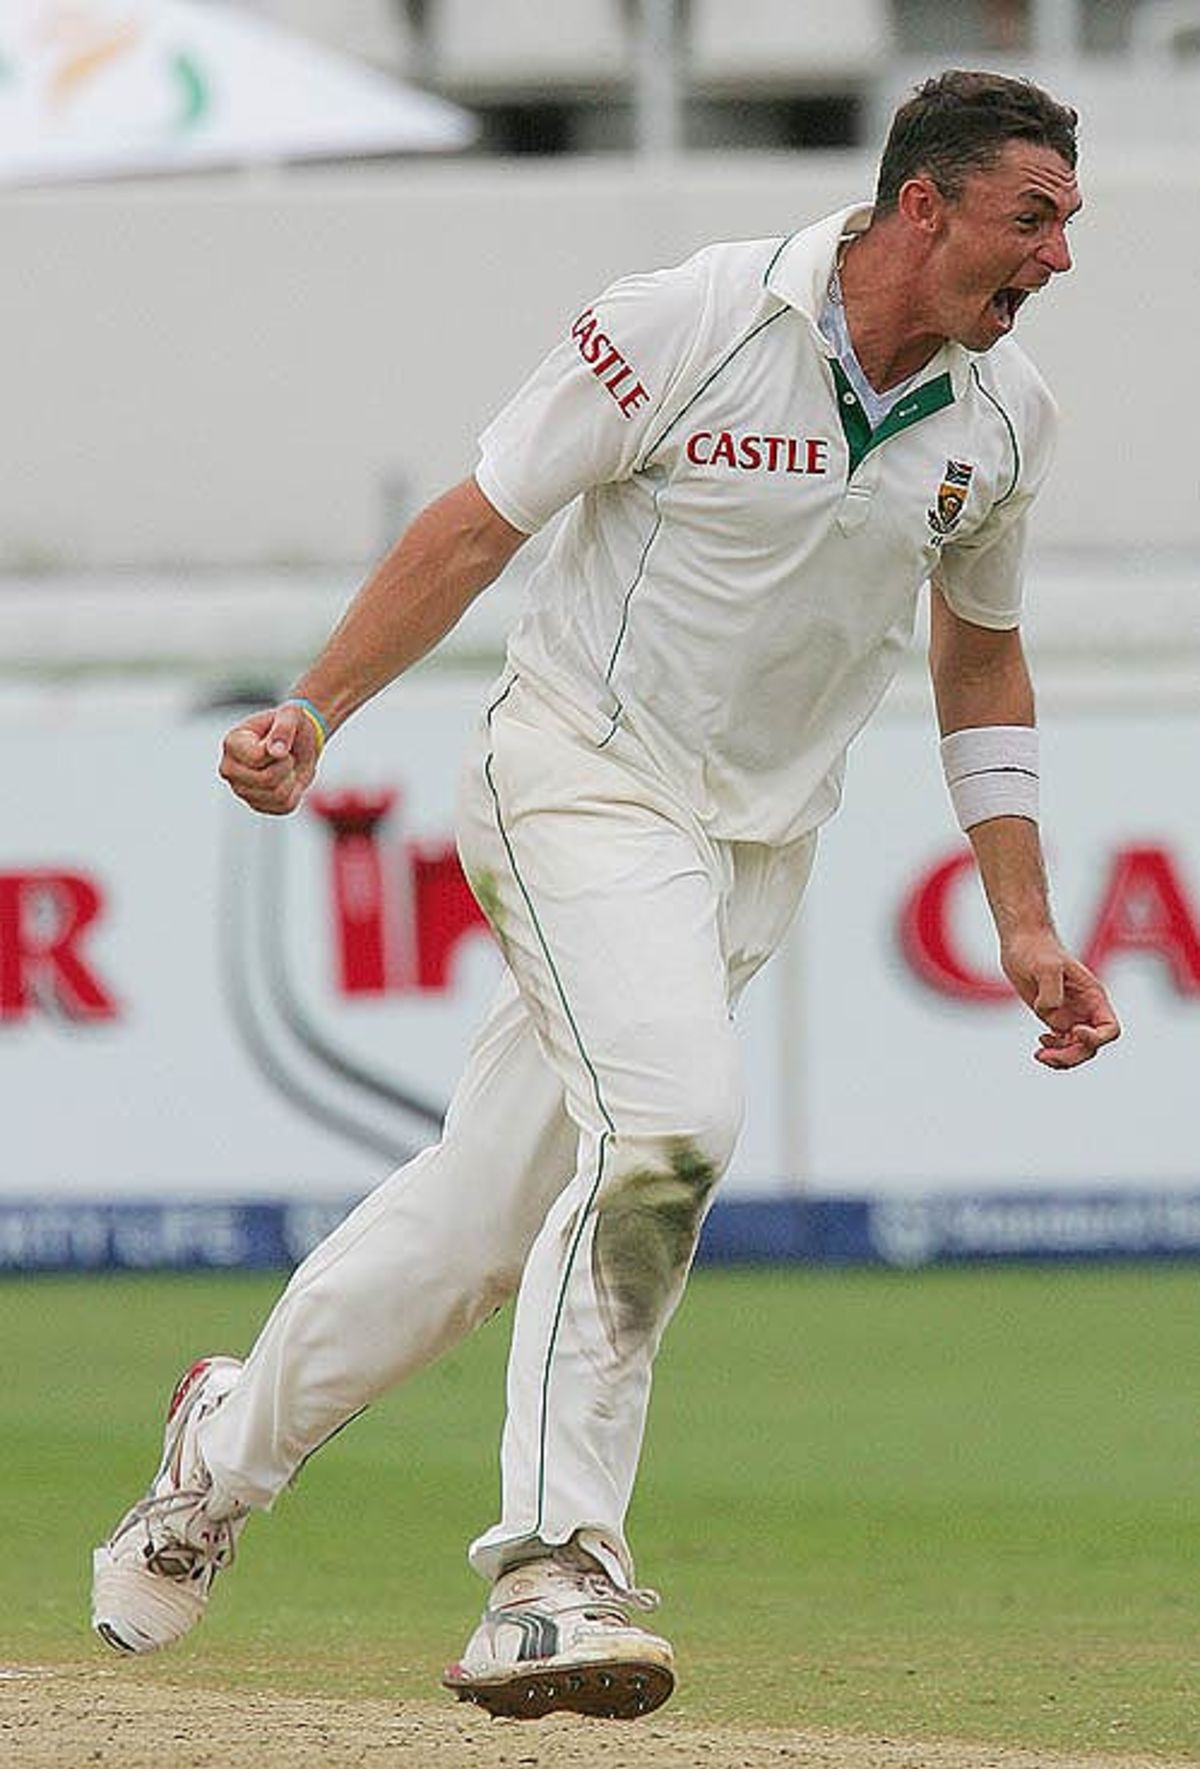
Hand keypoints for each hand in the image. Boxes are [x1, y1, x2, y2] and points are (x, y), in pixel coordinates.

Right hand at [218, 703, 321, 815]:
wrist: (297, 744)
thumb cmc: (290, 726)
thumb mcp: (292, 715)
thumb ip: (283, 728)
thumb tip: (275, 751)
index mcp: (232, 743)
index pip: (257, 758)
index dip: (279, 750)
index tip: (281, 741)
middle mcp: (230, 769)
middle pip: (267, 779)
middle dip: (286, 765)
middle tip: (286, 755)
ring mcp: (241, 789)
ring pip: (277, 795)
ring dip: (291, 779)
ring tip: (285, 766)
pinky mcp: (256, 805)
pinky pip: (284, 806)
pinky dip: (294, 793)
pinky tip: (286, 779)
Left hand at [1000, 930, 1120, 1069]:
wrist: (1022, 942)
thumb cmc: (1036, 950)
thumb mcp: (1045, 966)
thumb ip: (1051, 991)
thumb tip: (1051, 1014)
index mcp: (1093, 997)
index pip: (1110, 1029)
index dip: (1095, 1039)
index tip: (1073, 1030)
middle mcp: (1085, 1009)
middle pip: (1092, 1046)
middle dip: (1073, 1055)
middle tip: (1047, 1054)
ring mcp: (1070, 1015)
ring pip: (1077, 1050)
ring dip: (1062, 1059)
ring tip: (1041, 1054)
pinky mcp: (1054, 1018)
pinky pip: (1062, 1045)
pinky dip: (1054, 1051)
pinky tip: (1041, 1042)